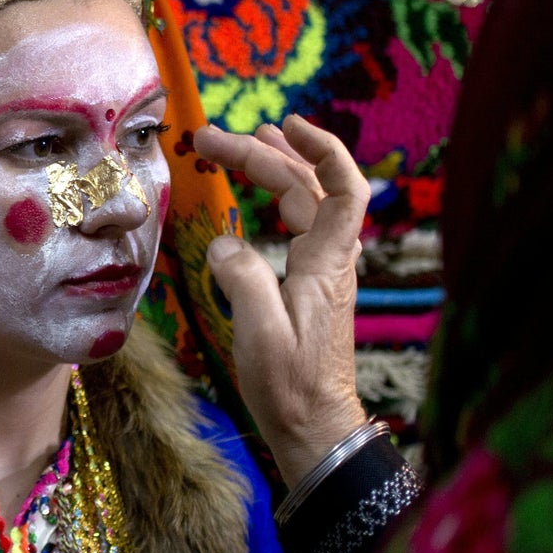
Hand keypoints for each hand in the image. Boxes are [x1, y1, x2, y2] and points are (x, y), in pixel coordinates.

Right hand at [193, 115, 367, 486]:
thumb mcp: (260, 332)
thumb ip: (243, 278)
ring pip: (302, 204)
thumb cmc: (291, 385)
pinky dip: (274, 200)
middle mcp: (329, 260)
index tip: (286, 126)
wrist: (314, 427)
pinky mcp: (307, 286)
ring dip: (273, 170)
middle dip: (261, 155)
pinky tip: (255, 196)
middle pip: (305, 188)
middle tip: (208, 138)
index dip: (323, 150)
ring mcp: (320, 272)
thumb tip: (222, 243)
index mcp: (326, 264)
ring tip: (245, 142)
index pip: (344, 190)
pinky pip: (295, 228)